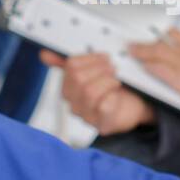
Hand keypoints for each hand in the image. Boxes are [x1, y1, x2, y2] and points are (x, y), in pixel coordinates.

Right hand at [40, 50, 155, 134]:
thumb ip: (70, 61)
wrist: (135, 105)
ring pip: (89, 91)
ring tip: (116, 81)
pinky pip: (103, 106)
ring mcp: (86, 115)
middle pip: (78, 78)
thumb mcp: (93, 69)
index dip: (90, 58)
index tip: (104, 57)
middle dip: (100, 69)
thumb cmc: (114, 87)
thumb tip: (44, 54)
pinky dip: (113, 96)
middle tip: (112, 68)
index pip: (70, 66)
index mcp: (69, 84)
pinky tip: (117, 95)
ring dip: (107, 81)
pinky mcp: (102, 124)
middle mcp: (74, 101)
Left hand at [128, 31, 179, 120]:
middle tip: (132, 44)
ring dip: (141, 52)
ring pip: (157, 52)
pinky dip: (148, 66)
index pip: (175, 34)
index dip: (161, 36)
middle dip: (145, 43)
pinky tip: (140, 66)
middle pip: (162, 42)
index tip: (153, 36)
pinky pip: (158, 68)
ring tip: (130, 52)